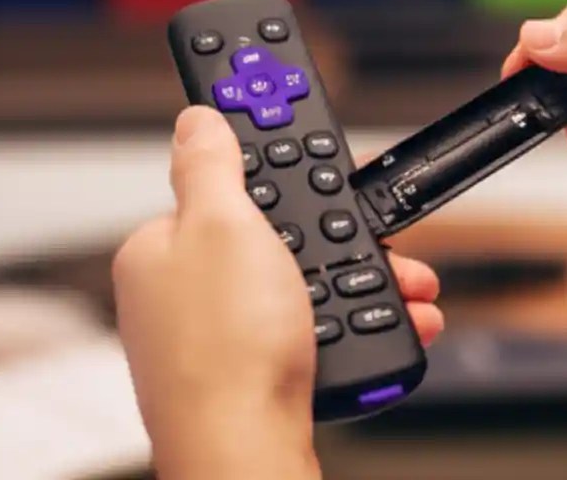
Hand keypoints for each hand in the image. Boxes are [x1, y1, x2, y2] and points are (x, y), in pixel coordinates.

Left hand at [113, 107, 443, 479]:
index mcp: (162, 247)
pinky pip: (310, 331)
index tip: (314, 138)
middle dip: (340, 233)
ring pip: (301, 286)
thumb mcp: (223, 226)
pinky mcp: (251, 373)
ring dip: (362, 280)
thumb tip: (195, 120)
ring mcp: (217, 336)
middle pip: (275, 235)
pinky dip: (352, 325)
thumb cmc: (224, 352)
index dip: (278, 162)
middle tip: (384, 230)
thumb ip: (209, 165)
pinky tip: (386, 323)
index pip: (224, 181)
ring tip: (405, 284)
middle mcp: (183, 292)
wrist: (245, 454)